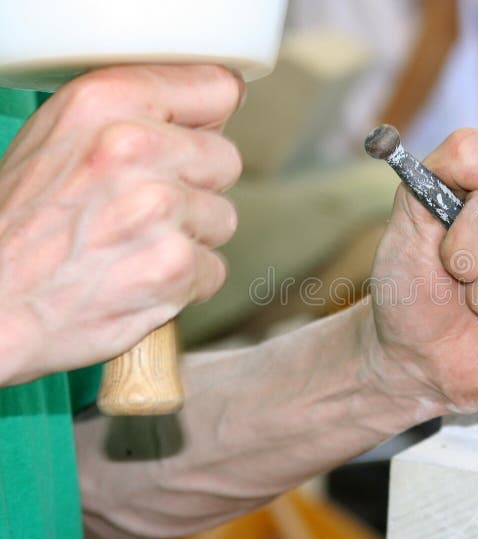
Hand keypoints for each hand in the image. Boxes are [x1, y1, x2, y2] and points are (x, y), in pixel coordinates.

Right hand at [0, 65, 242, 384]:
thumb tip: (210, 107)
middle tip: (139, 209)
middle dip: (193, 186)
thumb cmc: (18, 227)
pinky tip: (137, 277)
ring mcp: (158, 208)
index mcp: (104, 101)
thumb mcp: (57, 138)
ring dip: (188, 237)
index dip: (206, 119)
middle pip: (225, 159)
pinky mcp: (173, 265)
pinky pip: (214, 269)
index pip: (217, 86)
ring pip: (222, 218)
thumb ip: (133, 114)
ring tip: (131, 246)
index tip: (191, 135)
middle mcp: (134, 147)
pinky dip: (184, 282)